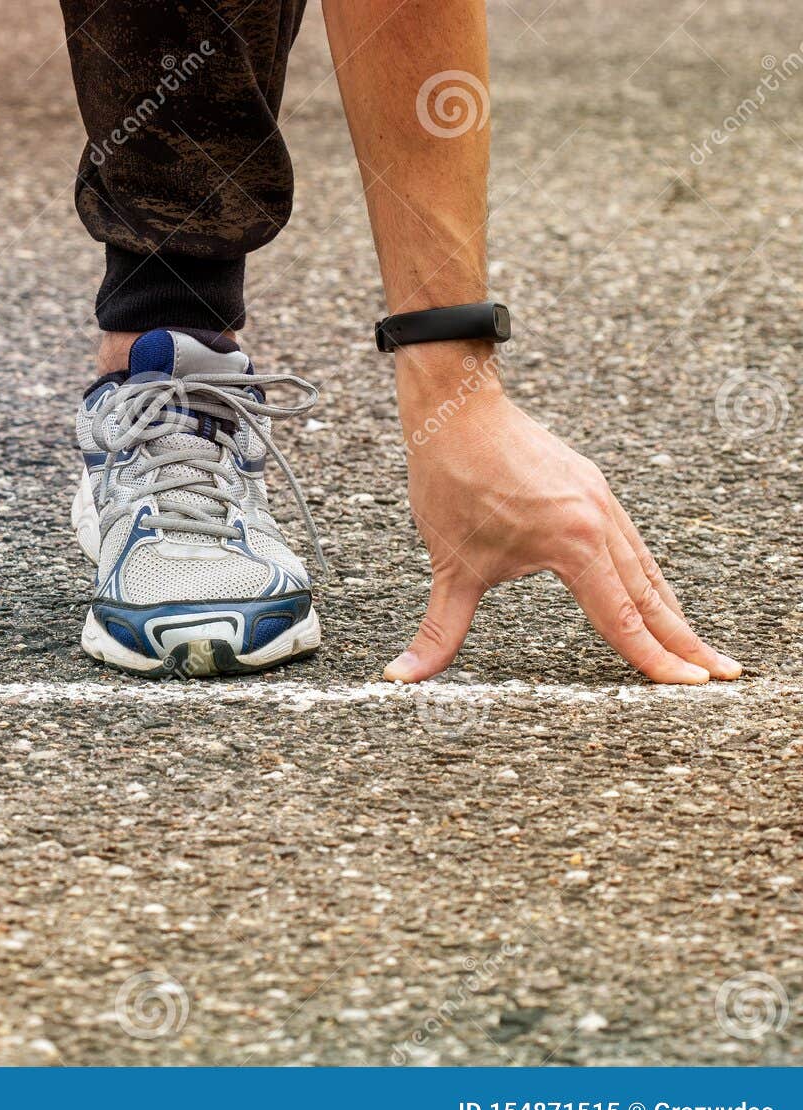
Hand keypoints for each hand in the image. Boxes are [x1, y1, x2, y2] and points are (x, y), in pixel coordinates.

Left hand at [384, 351, 740, 684]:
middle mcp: (599, 520)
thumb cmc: (451, 482)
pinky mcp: (591, 485)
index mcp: (572, 543)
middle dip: (686, 639)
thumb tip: (403, 676)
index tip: (690, 683)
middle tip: (723, 673)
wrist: (456, 410)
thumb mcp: (448, 567)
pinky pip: (629, 539)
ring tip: (695, 642)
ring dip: (671, 607)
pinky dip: (646, 572)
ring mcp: (599, 499)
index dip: (654, 657)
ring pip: (644, 566)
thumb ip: (437, 631)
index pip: (622, 617)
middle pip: (651, 594)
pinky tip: (650, 590)